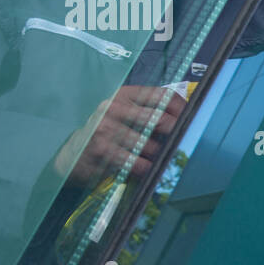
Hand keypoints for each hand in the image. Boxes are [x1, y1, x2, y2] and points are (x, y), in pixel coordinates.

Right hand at [53, 85, 185, 188]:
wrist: (71, 153)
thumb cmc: (106, 132)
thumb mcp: (123, 113)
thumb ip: (149, 111)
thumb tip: (187, 118)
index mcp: (123, 94)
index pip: (162, 95)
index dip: (183, 108)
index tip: (192, 120)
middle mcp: (113, 107)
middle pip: (160, 120)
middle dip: (176, 136)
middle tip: (181, 145)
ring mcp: (106, 128)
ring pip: (150, 146)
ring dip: (159, 157)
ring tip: (160, 160)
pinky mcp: (101, 150)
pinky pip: (136, 163)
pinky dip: (145, 169)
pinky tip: (145, 169)